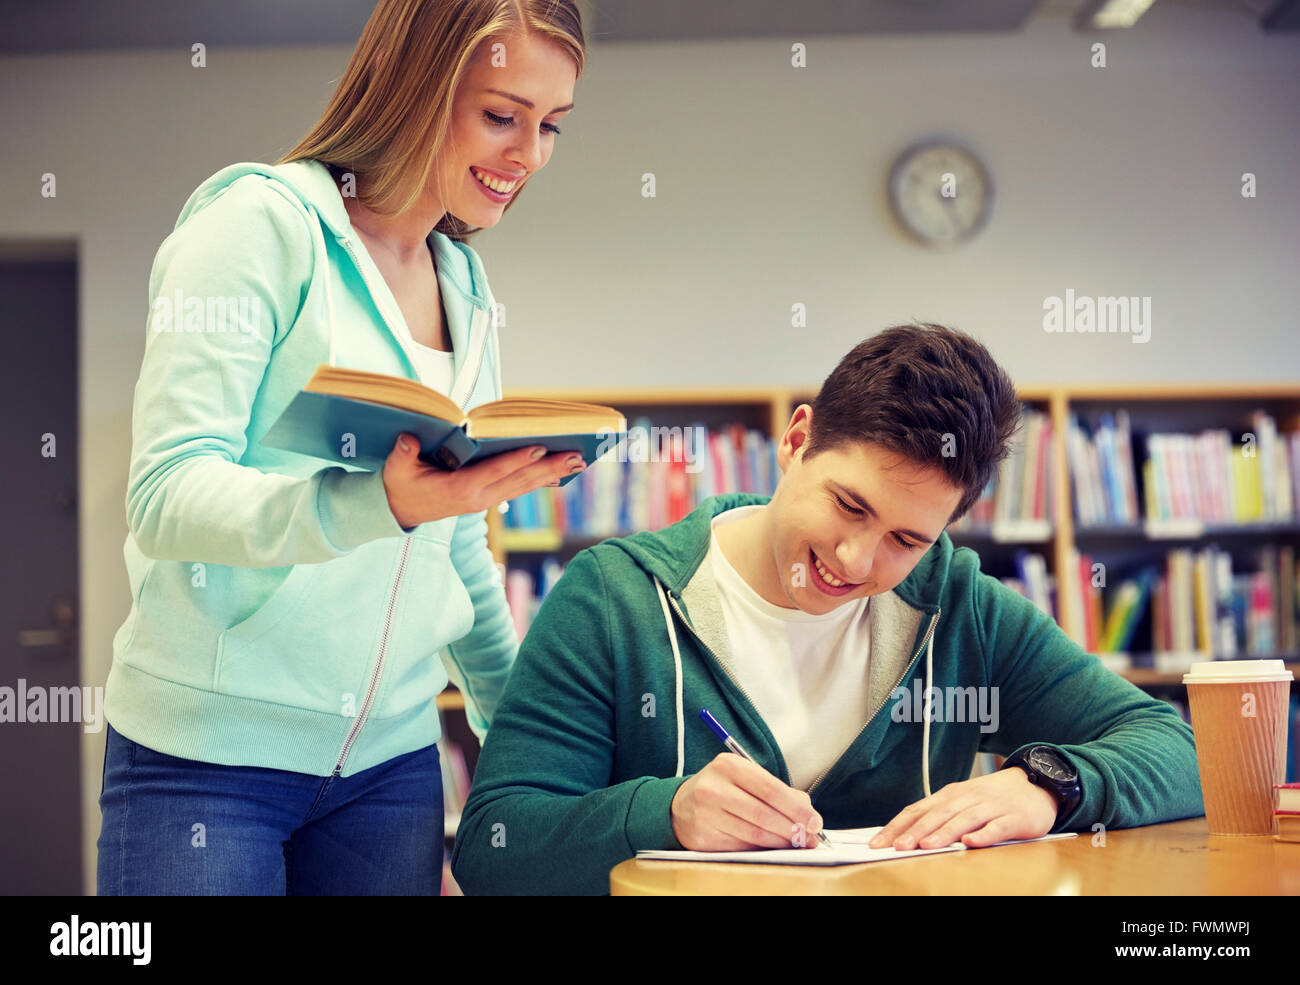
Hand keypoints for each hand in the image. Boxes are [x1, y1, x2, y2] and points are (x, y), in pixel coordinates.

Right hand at [381, 433, 584, 527]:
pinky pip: (518, 488)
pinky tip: (558, 475)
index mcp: (460, 489)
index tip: (539, 448)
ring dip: (551, 473)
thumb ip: (403, 454)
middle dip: (549, 467)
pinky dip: (539, 480)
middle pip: (519, 480)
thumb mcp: (397, 470)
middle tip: (576, 457)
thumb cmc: (401, 485)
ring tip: (577, 462)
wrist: (401, 511)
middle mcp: (479, 497)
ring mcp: (486, 500)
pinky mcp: (488, 498)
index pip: (494, 472)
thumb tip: (407, 439)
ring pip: (524, 485)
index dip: (517, 460)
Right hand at [670, 753, 824, 850]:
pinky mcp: (703, 838)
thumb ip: (778, 790)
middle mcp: (713, 788)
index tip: (815, 822)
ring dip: (781, 842)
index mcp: (728, 766)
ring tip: (796, 844)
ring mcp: (706, 815)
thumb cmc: (722, 789)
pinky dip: (763, 850)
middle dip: (793, 829)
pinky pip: (742, 848)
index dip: (796, 808)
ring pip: (755, 835)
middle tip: (811, 838)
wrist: (680, 805)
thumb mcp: (745, 777)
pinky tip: (773, 848)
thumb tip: (808, 811)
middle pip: (764, 814)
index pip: (771, 789)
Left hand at [867, 767, 1057, 850]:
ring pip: (964, 819)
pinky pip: (997, 827)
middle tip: (897, 846)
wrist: (1036, 784)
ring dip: (944, 833)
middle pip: (937, 814)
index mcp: (951, 795)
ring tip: (926, 846)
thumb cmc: (992, 798)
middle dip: (915, 831)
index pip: (918, 809)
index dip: (897, 825)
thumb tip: (905, 834)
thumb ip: (938, 816)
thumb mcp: (962, 801)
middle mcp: (968, 798)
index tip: (878, 842)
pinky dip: (984, 834)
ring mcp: (991, 807)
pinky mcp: (1014, 818)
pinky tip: (971, 843)